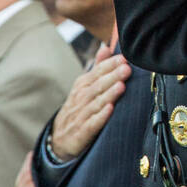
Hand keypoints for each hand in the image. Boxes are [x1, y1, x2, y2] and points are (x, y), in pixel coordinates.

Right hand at [50, 41, 129, 159]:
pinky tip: (110, 109)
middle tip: (127, 68)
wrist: (59, 139)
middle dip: (113, 76)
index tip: (125, 57)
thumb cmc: (78, 108)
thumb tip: (106, 47)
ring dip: (109, 94)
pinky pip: (92, 123)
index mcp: (82, 86)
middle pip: (98, 85)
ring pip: (96, 103)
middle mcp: (81, 98)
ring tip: (122, 85)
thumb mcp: (84, 86)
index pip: (97, 72)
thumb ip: (97, 67)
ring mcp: (81, 115)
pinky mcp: (82, 133)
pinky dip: (101, 116)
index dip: (110, 64)